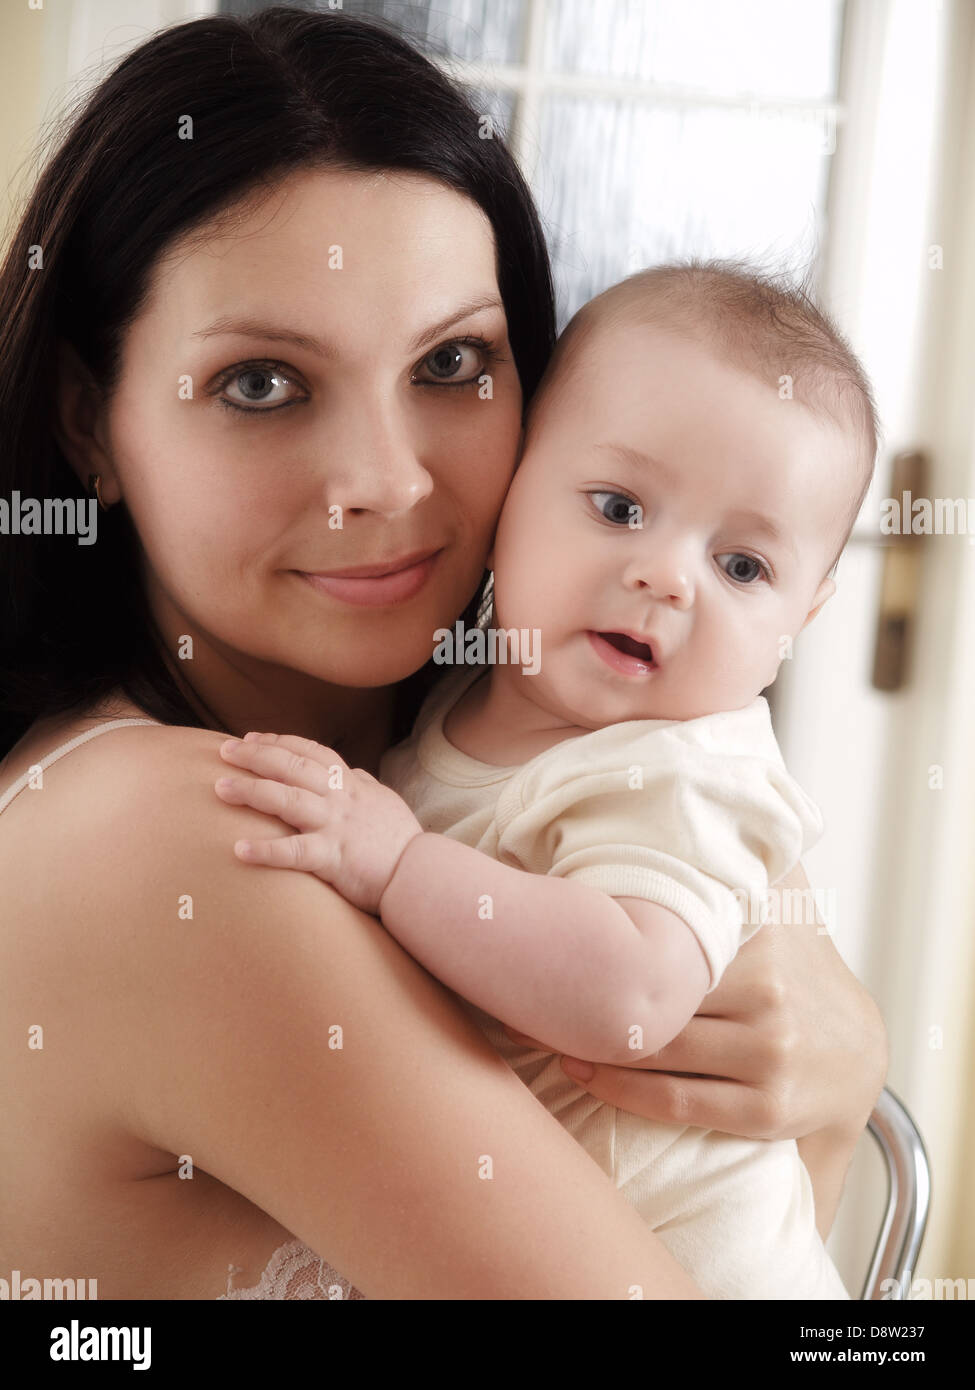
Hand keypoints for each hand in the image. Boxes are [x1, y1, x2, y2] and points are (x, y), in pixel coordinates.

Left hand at [214, 732, 423, 917]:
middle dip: (255, 756)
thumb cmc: (400, 839)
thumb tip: (350, 772)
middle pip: (291, 766)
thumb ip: (362, 784)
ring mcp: (335, 826)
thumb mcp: (383, 800)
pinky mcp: (332, 858)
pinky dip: (266, 850)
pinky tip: (239, 850)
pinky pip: (294, 852)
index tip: (251, 738)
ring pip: (286, 800)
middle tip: (224, 751)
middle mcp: (339, 798)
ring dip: (251, 791)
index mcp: (350, 783)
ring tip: (220, 788)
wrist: (420, 874)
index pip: (310, 751)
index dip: (278, 741)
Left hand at [505, 862, 886, 1143]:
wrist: (856, 1055)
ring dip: (588, 1041)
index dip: (605, 935)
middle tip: (521, 982)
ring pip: (656, 1053)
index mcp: (763, 940)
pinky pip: (674, 1102)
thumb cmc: (794, 962)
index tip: (549, 928)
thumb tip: (694, 774)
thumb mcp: (782, 898)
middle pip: (655, 996)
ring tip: (533, 1024)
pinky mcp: (765, 1111)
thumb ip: (744, 845)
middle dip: (586, 992)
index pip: (669, 935)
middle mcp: (770, 997)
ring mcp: (769, 1058)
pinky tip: (577, 1067)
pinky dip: (616, 1088)